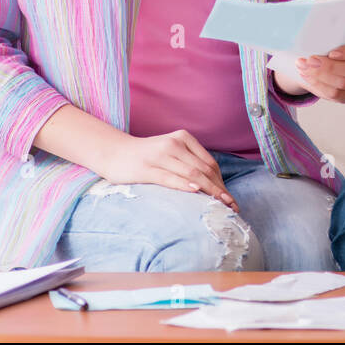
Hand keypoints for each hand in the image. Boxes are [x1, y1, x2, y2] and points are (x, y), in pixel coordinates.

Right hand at [99, 129, 238, 212]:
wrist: (114, 152)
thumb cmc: (146, 157)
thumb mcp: (171, 153)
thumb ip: (189, 162)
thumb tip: (212, 186)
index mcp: (183, 138)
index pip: (209, 163)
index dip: (222, 182)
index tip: (230, 199)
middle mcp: (174, 144)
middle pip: (203, 169)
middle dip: (219, 189)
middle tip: (231, 207)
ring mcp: (160, 155)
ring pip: (191, 173)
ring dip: (209, 191)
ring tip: (221, 205)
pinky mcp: (146, 168)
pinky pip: (169, 177)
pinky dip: (184, 185)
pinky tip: (195, 192)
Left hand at [293, 36, 344, 102]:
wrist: (328, 59)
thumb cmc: (334, 44)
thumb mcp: (335, 36)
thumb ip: (331, 36)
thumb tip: (314, 37)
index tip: (331, 53)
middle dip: (329, 66)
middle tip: (310, 60)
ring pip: (343, 84)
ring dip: (320, 76)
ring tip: (304, 67)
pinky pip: (335, 94)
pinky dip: (319, 85)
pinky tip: (308, 76)